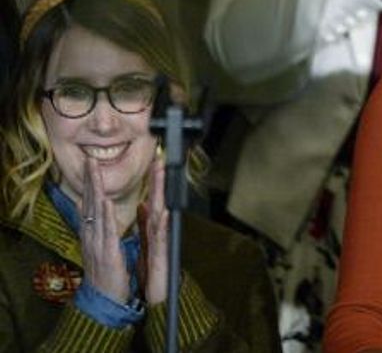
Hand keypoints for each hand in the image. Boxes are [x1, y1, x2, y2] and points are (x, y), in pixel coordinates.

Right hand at [80, 157, 130, 303]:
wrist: (104, 299)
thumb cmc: (107, 273)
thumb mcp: (104, 245)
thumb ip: (103, 226)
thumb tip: (98, 208)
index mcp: (94, 233)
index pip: (91, 203)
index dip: (91, 183)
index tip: (91, 164)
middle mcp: (92, 235)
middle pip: (90, 202)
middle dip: (90, 180)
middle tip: (89, 159)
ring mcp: (97, 243)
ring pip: (95, 211)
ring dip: (96, 190)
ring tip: (95, 171)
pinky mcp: (106, 252)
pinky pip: (105, 231)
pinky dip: (104, 215)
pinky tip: (104, 201)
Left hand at [142, 157, 168, 305]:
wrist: (155, 295)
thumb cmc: (149, 271)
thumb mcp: (145, 243)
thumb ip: (145, 223)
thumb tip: (145, 205)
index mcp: (151, 228)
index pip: (152, 199)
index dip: (153, 181)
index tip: (154, 162)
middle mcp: (158, 232)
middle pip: (159, 201)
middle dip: (159, 180)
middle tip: (161, 159)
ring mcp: (162, 242)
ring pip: (162, 213)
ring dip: (163, 194)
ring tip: (162, 176)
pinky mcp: (162, 255)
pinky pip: (161, 237)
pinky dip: (162, 224)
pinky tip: (163, 211)